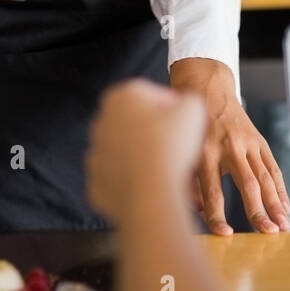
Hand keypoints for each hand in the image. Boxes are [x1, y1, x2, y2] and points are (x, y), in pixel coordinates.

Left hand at [86, 78, 207, 223]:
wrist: (151, 194)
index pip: (154, 96)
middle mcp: (101, 122)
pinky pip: (122, 178)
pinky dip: (137, 181)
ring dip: (147, 156)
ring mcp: (96, 154)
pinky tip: (154, 183)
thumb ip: (188, 99)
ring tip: (171, 168)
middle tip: (181, 147)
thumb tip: (185, 107)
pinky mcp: (97, 183)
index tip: (186, 125)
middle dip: (158, 133)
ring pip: (129, 152)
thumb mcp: (193, 108)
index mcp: (121, 96)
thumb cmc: (170, 147)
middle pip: (138, 124)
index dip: (175, 111)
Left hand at [169, 59, 289, 235]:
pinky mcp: (258, 140)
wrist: (207, 90)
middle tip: (268, 233)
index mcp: (204, 151)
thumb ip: (189, 183)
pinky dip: (280, 188)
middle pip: (247, 184)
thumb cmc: (189, 125)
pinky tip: (285, 206)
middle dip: (258, 211)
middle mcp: (228, 147)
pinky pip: (272, 166)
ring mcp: (246, 142)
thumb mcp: (182, 149)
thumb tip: (200, 214)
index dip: (218, 214)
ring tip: (283, 225)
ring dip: (275, 203)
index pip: (213, 190)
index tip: (226, 234)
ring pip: (264, 176)